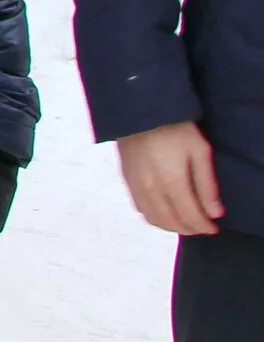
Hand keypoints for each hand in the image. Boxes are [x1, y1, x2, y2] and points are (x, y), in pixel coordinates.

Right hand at [119, 121, 224, 235]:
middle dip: (189, 228)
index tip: (214, 227)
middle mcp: (150, 189)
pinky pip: (140, 209)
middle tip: (202, 226)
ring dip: (171, 226)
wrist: (140, 112)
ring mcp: (135, 186)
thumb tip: (214, 214)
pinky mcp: (126, 181)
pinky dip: (155, 217)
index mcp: (171, 181)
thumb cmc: (175, 130)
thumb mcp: (200, 152)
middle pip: (171, 221)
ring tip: (186, 222)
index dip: (203, 226)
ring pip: (153, 219)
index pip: (189, 216)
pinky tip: (165, 212)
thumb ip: (207, 185)